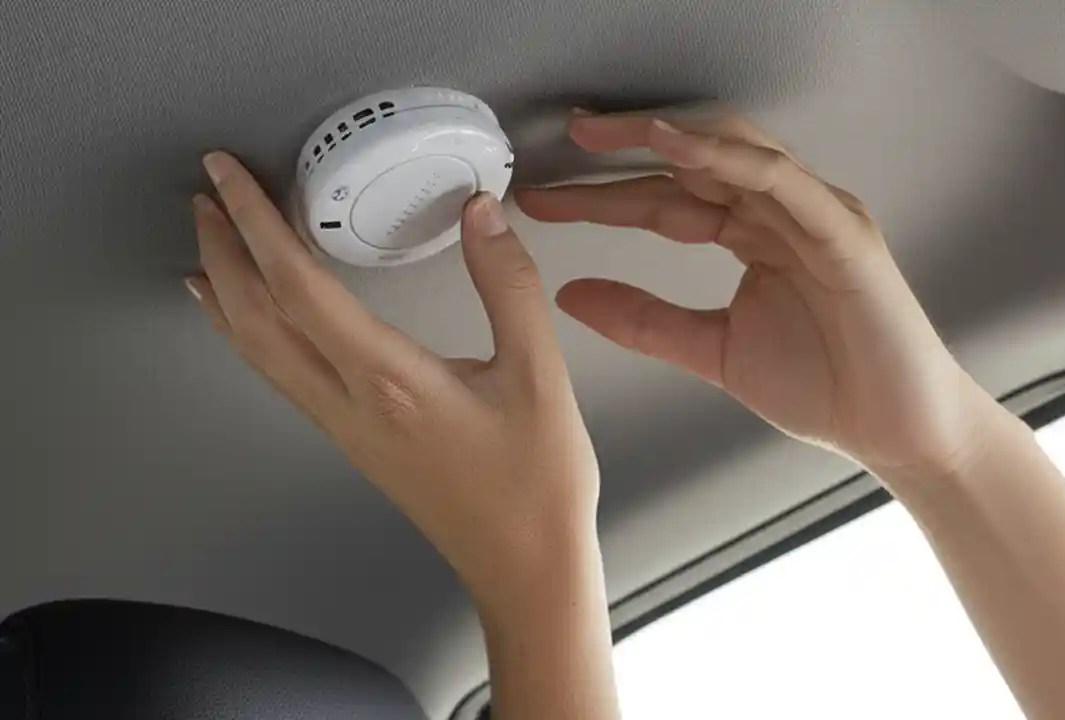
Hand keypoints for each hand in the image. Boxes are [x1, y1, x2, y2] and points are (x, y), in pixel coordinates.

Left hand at [186, 152, 599, 608]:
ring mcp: (344, 427)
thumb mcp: (540, 376)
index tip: (227, 175)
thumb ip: (509, 287)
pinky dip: (250, 334)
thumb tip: (481, 213)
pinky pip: (281, 375)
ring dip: (228, 291)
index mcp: (388, 380)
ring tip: (209, 244)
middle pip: (257, 319)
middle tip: (206, 192)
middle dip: (223, 249)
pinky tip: (251, 321)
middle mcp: (350, 404)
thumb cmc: (534, 483)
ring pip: (259, 352)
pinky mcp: (354, 440)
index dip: (255, 223)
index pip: (298, 288)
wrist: (524, 566)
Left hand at [518, 111, 1002, 479]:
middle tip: (558, 146)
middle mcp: (781, 213)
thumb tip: (573, 294)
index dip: (601, 198)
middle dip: (623, 152)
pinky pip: (778, 179)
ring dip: (664, 138)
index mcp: (752, 235)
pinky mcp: (843, 229)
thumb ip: (645, 320)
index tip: (544, 200)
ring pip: (732, 154)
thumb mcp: (712, 350)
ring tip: (601, 134)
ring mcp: (814, 214)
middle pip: (690, 165)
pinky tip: (676, 147)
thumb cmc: (826, 386)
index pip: (664, 201)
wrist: (896, 433)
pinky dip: (727, 157)